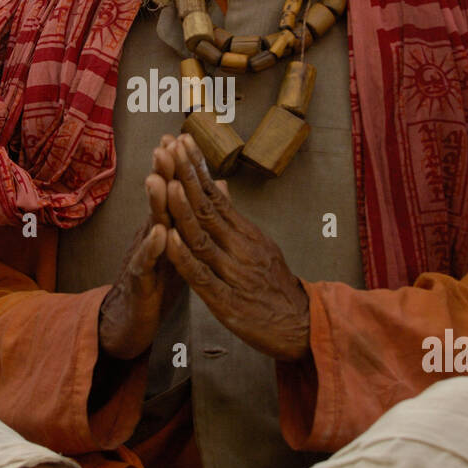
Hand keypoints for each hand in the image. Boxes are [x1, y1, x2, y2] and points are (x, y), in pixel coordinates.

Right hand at [97, 135, 185, 360]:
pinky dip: (153, 248)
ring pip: (150, 226)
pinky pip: (147, 263)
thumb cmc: (158, 279)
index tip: (181, 138)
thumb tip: (213, 187)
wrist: (132, 318)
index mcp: (166, 227)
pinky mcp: (141, 281)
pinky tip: (159, 233)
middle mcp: (152, 236)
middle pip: (161, 201)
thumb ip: (193, 218)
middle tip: (165, 146)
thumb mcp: (179, 246)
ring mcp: (144, 256)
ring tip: (159, 179)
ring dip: (155, 203)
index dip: (178, 167)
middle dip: (164, 173)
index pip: (175, 193)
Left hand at [163, 132, 309, 361]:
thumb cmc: (275, 286)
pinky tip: (169, 238)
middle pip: (207, 208)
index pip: (216, 194)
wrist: (301, 326)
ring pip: (202, 237)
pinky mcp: (226, 301)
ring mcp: (233, 273)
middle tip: (168, 148)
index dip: (196, 168)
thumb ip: (234, 219)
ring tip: (166, 182)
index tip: (181, 141)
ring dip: (182, 210)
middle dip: (184, 177)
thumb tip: (219, 186)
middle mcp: (240, 247)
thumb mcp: (260, 246)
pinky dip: (184, 256)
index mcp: (247, 234)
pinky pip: (201, 275)